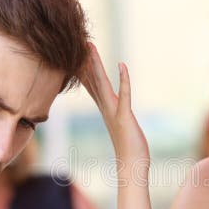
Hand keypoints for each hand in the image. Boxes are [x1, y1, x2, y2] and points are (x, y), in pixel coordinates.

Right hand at [82, 42, 149, 163]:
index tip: (77, 52)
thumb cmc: (129, 150)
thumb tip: (114, 111)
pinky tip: (122, 65)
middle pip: (92, 80)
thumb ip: (117, 117)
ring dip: (97, 65)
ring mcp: (114, 112)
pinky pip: (123, 95)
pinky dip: (123, 80)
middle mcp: (106, 108)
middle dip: (85, 60)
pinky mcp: (124, 117)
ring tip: (90, 47)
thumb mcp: (121, 128)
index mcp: (105, 109)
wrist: (131, 167)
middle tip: (78, 42)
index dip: (84, 68)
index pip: (91, 84)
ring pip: (102, 84)